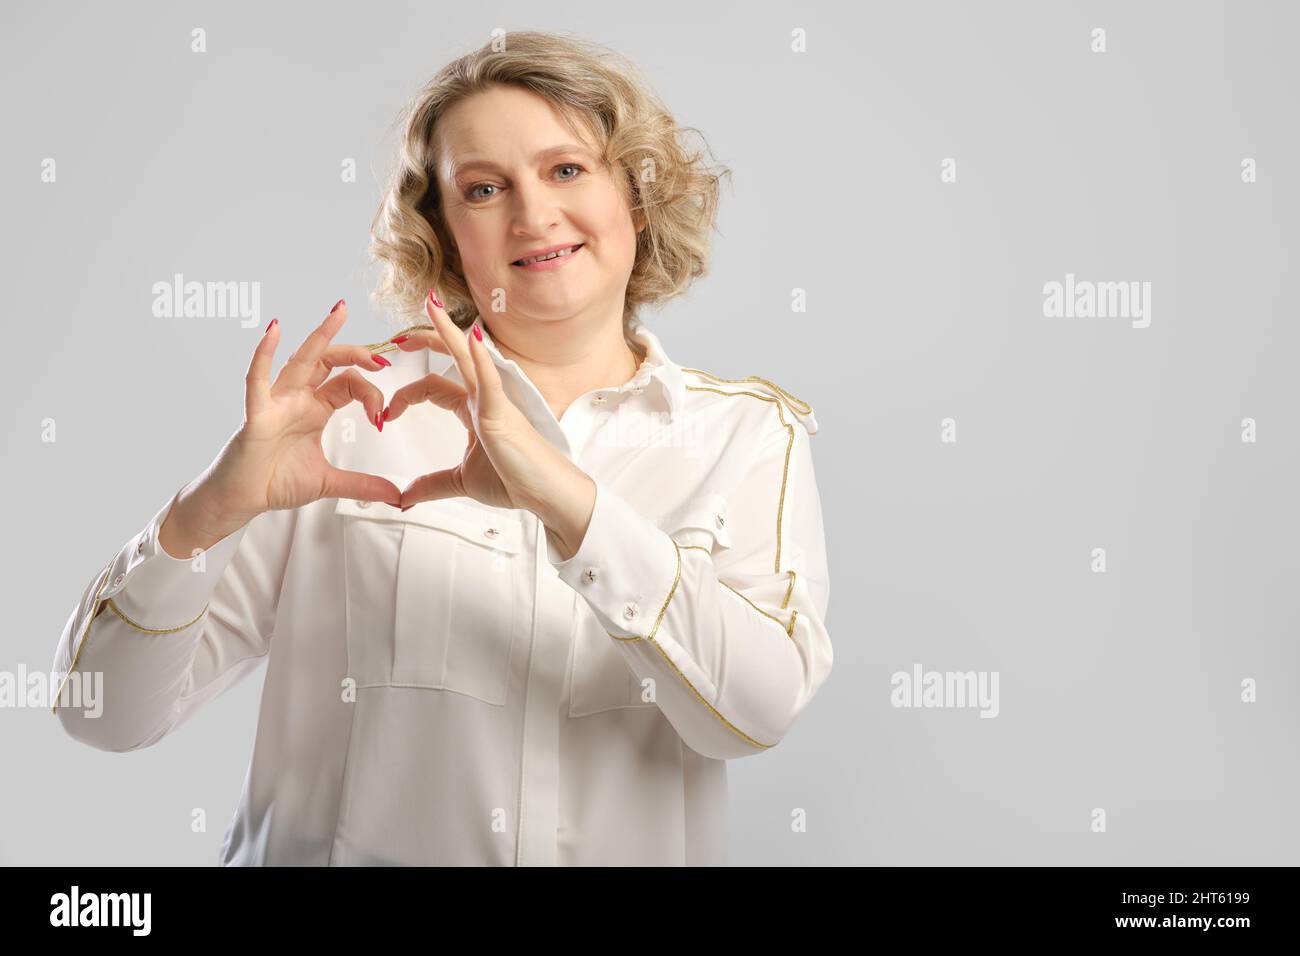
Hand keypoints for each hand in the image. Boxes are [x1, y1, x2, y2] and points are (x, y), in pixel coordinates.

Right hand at [184, 300, 403, 531]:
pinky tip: (273, 330)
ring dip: (320, 336)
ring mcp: (275, 403)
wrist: (240, 501)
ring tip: (339, 312)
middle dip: (355, 353)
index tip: (382, 418)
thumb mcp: (328, 483)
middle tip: (381, 355)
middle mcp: (297, 399)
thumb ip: (362, 485)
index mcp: (315, 410)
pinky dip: (263, 355)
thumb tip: (397, 495)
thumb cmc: (274, 482)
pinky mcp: (256, 415)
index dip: (371, 395)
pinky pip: (258, 380)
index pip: (349, 385)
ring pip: (300, 361)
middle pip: (328, 362)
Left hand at [383, 291, 582, 517]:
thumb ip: (431, 485)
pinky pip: (489, 380)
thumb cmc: (515, 480)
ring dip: (447, 330)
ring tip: (430, 303)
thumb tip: (404, 498)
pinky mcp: (502, 412)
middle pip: (451, 358)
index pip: (433, 388)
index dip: (406, 394)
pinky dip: (480, 358)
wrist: (545, 492)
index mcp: (474, 410)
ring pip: (467, 357)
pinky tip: (472, 337)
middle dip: (426, 338)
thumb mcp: (461, 482)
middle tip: (401, 327)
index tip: (387, 413)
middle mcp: (483, 399)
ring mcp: (494, 401)